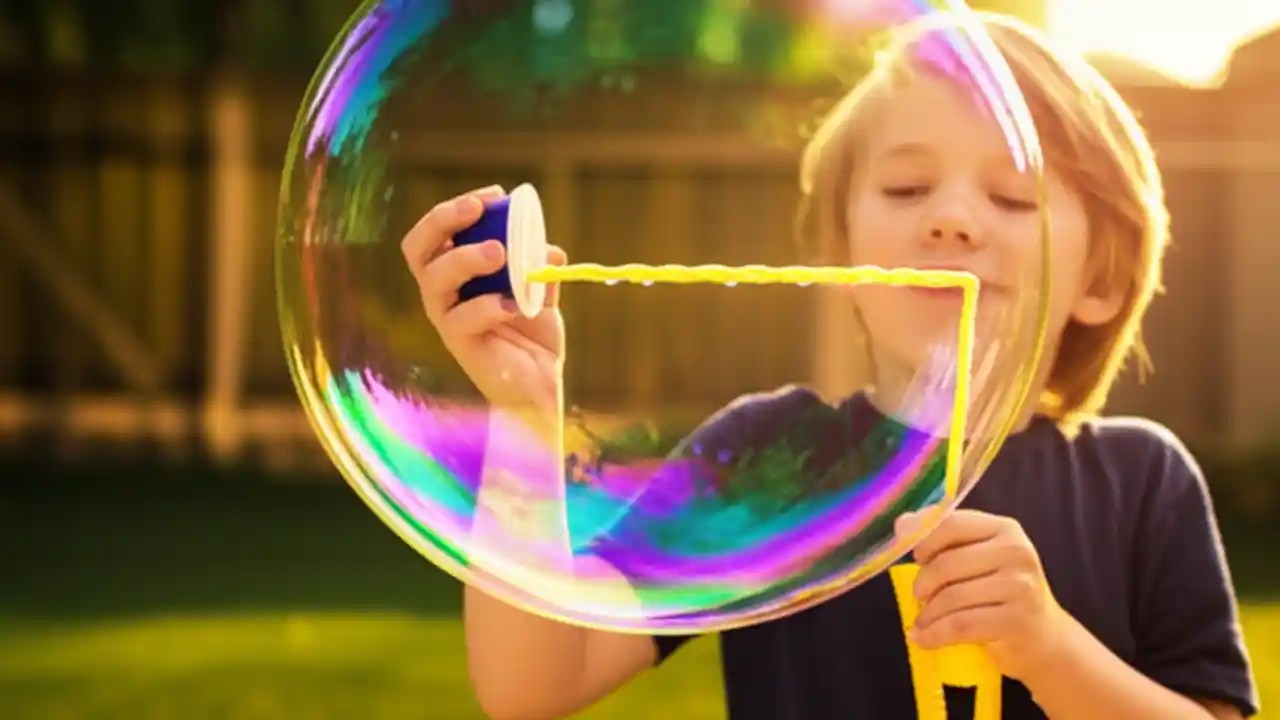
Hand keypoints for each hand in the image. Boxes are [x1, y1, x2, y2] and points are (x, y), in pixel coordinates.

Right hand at [400, 185, 566, 415]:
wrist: (540, 386)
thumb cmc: (534, 336)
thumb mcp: (541, 291)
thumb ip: (541, 266)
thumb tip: (550, 248)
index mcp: (456, 275)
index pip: (436, 233)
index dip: (457, 209)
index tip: (494, 195)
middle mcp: (443, 294)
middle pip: (417, 249)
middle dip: (443, 221)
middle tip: (478, 210)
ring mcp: (448, 320)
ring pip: (433, 281)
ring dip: (464, 259)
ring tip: (501, 253)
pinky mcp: (460, 346)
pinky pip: (461, 320)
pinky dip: (490, 306)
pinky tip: (516, 305)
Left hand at [895, 508, 1069, 682]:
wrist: (1045, 639)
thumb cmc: (1004, 593)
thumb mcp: (981, 559)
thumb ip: (945, 539)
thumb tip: (902, 523)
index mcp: (1006, 530)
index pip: (952, 524)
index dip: (925, 541)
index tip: (917, 558)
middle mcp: (1017, 553)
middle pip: (947, 564)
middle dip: (923, 584)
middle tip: (919, 596)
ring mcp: (1020, 587)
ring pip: (951, 597)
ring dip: (926, 614)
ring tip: (921, 621)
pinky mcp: (1016, 621)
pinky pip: (959, 625)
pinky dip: (933, 634)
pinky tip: (923, 638)